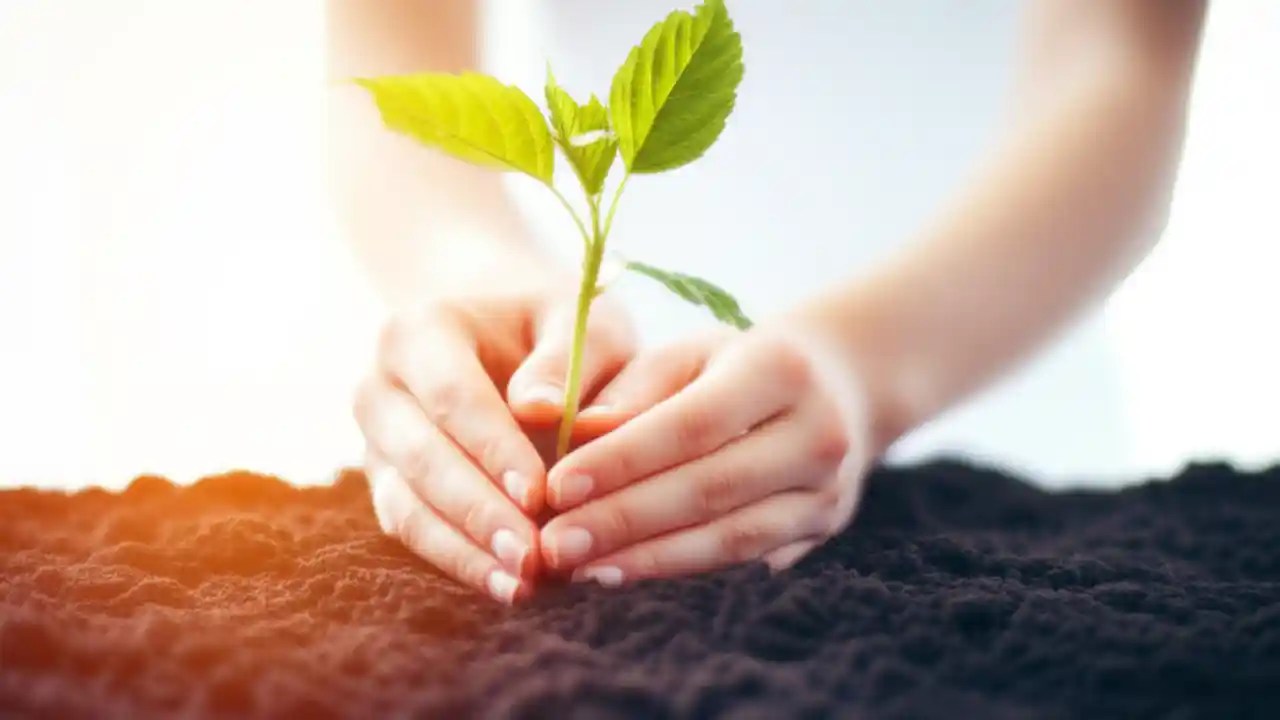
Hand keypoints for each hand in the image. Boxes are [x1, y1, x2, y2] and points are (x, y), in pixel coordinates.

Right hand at [354, 286, 633, 602]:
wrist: (509, 332)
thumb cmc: (555, 327)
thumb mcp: (577, 321)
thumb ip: (568, 359)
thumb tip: (543, 411)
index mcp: (418, 331)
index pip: (453, 397)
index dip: (493, 449)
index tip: (539, 492)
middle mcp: (380, 385)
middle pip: (422, 457)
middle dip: (478, 511)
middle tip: (532, 554)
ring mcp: (376, 441)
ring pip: (407, 504)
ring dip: (464, 549)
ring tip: (522, 583)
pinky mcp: (388, 484)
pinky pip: (414, 529)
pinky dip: (459, 560)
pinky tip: (507, 585)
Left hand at [538, 324, 870, 584]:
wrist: (839, 386)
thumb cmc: (736, 363)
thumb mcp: (689, 350)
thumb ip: (631, 388)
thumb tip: (569, 431)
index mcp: (779, 368)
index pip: (691, 424)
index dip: (622, 460)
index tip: (555, 486)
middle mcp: (818, 432)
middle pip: (710, 488)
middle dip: (624, 521)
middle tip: (553, 544)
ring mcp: (828, 489)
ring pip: (731, 538)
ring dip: (649, 560)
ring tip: (580, 569)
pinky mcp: (824, 530)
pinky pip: (745, 560)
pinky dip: (681, 570)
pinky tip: (624, 574)